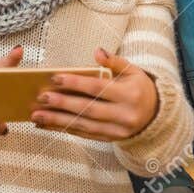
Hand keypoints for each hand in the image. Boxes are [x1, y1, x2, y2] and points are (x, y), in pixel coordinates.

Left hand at [29, 47, 158, 140]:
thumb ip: (115, 62)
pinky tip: (48, 125)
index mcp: (129, 94)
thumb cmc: (139, 88)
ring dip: (58, 121)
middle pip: (88, 109)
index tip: (55, 78)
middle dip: (63, 104)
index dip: (76, 83)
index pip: (98, 88)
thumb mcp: (133, 71)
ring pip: (83, 125)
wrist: (156, 115)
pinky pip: (84, 135)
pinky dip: (65, 130)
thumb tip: (97, 52)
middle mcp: (124, 114)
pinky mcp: (109, 139)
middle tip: (41, 98)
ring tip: (37, 116)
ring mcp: (117, 130)